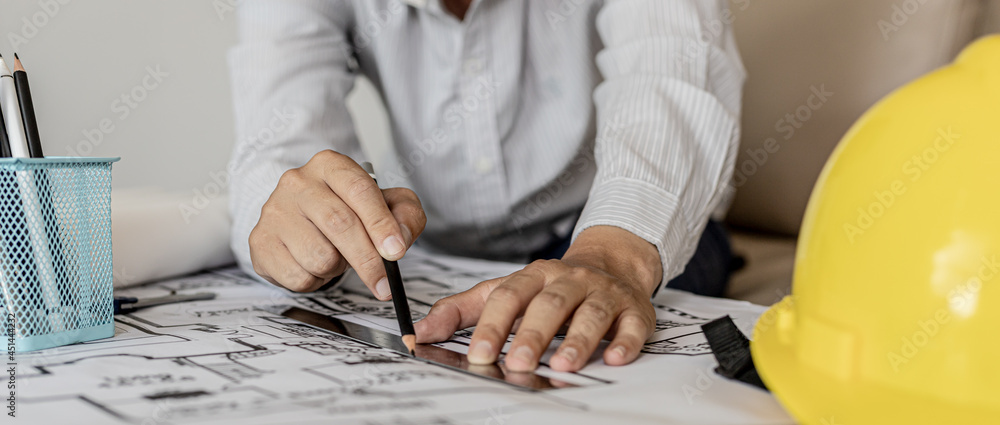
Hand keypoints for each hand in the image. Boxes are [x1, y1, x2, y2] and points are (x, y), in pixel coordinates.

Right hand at [248, 150, 425, 297]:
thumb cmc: (348, 211)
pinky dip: (315, 280)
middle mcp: (297, 182)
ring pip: (319, 256)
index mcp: (330, 164)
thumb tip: (400, 239)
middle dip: (368, 260)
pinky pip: (298, 276)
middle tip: (384, 284)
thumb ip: (405, 215)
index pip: (359, 190)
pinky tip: (313, 264)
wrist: (300, 220)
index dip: (380, 223)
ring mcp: (275, 211)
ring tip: (335, 256)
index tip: (396, 251)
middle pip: (340, 224)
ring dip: (337, 268)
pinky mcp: (260, 242)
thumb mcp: (386, 204)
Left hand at [414, 226, 661, 371]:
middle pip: (549, 304)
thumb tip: (418, 333)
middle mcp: (569, 280)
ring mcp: (603, 293)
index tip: (478, 353)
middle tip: (516, 364)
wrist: (612, 264)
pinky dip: (625, 342)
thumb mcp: (506, 290)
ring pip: (590, 313)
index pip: (509, 296)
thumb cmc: (553, 287)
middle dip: (532, 335)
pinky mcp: (634, 309)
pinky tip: (613, 358)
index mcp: (534, 275)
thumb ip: (462, 310)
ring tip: (561, 367)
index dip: (492, 325)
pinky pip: (632, 325)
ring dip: (576, 340)